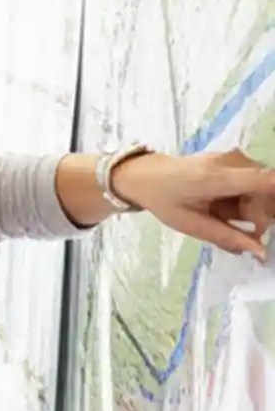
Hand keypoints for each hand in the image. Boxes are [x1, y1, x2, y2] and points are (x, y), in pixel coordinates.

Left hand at [112, 149, 274, 259]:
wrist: (147, 175)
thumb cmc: (165, 200)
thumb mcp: (191, 224)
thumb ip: (227, 237)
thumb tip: (261, 252)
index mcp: (215, 177)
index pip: (263, 180)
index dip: (273, 200)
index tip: (267, 223)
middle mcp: (230, 161)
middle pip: (268, 188)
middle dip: (263, 214)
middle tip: (248, 232)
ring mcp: (234, 157)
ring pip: (264, 186)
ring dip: (256, 207)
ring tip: (230, 218)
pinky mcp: (236, 159)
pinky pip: (255, 181)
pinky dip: (249, 198)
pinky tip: (230, 208)